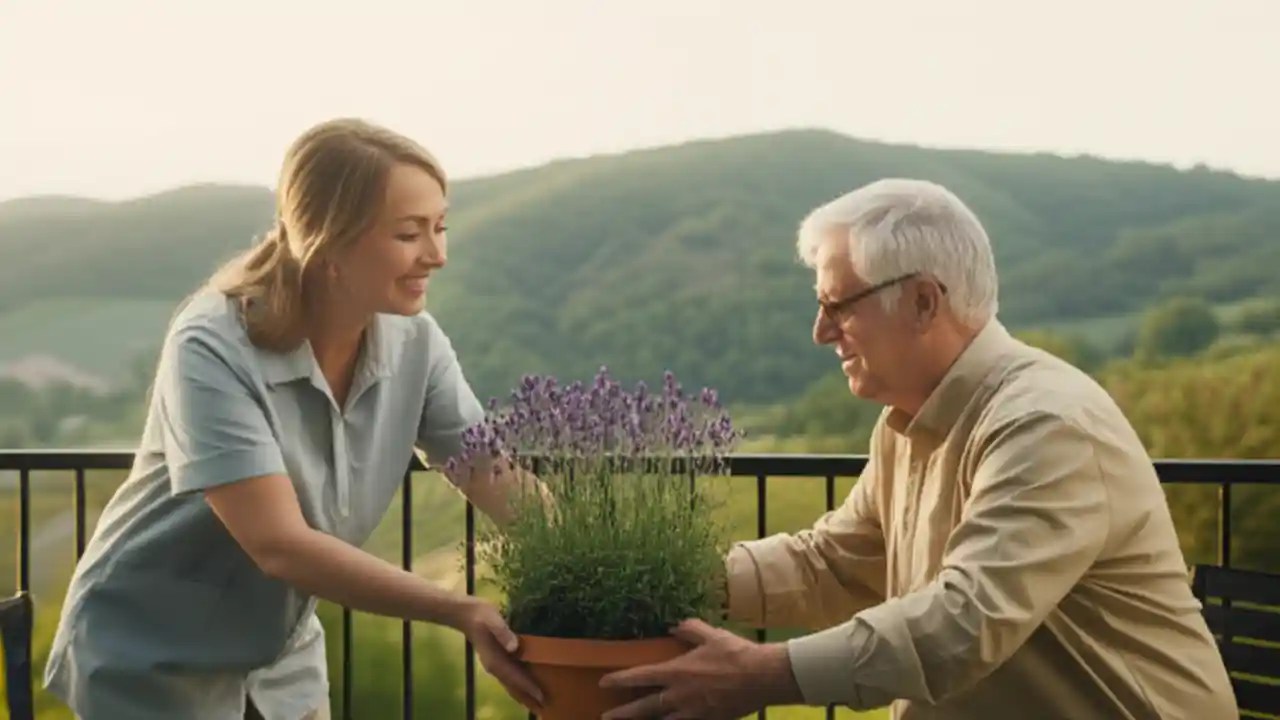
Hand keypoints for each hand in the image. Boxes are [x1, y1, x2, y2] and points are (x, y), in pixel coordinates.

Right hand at [457, 599, 544, 711]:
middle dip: (528, 696)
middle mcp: (495, 667)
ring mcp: (494, 665)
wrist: (467, 614)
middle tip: (545, 705)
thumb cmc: (482, 615)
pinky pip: (509, 677)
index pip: (515, 678)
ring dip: (523, 693)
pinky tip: (526, 685)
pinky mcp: (496, 660)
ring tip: (538, 701)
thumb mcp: (493, 619)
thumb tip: (514, 647)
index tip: (542, 697)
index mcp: (495, 660)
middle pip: (513, 687)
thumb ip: (503, 632)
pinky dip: (518, 685)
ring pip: (511, 684)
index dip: (529, 687)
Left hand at [599, 619, 802, 718]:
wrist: (762, 677)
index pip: (641, 676)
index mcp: (677, 672)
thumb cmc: (735, 653)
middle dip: (623, 713)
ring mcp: (693, 712)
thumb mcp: (711, 635)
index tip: (604, 681)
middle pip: (645, 708)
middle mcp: (680, 696)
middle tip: (606, 716)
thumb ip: (690, 629)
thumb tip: (675, 626)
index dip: (620, 679)